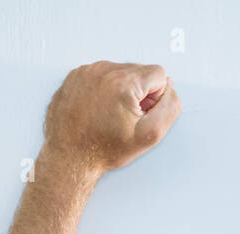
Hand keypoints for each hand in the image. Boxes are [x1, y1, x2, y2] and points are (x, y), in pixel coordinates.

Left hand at [42, 60, 181, 174]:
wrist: (69, 157)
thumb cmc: (106, 149)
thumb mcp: (149, 135)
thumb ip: (170, 107)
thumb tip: (170, 87)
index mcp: (124, 81)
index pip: (159, 74)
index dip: (155, 97)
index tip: (141, 114)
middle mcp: (104, 70)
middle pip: (138, 71)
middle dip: (138, 92)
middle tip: (125, 118)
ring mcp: (86, 71)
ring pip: (119, 72)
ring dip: (121, 90)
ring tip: (109, 115)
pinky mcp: (74, 75)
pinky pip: (100, 75)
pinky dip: (103, 90)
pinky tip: (97, 110)